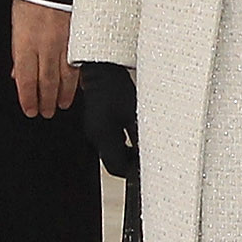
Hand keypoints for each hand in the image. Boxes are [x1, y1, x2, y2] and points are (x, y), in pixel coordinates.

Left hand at [12, 0, 78, 117]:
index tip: (30, 110)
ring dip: (63, 94)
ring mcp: (65, 43)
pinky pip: (79, 64)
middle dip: (47, 101)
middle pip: (47, 82)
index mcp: (26, 44)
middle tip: (47, 112)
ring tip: (62, 104)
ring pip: (65, 77)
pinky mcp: (78, 38)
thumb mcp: (16, 25)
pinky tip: (78, 88)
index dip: (28, 98)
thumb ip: (19, 53)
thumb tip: (18, 75)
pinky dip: (78, 79)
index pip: (27, 80)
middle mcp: (46, 46)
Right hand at [77, 61, 138, 177]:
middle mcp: (95, 136)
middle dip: (129, 163)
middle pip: (112, 163)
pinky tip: (128, 134)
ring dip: (123, 154)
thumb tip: (149, 150)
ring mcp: (92, 130)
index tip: (143, 166)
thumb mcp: (134, 112)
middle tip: (144, 158)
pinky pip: (106, 142)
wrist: (100, 70)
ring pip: (109, 153)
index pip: (117, 167)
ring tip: (139, 147)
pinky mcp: (94, 124)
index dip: (132, 170)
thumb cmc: (115, 87)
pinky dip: (118, 144)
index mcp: (104, 135)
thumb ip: (139, 134)